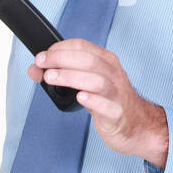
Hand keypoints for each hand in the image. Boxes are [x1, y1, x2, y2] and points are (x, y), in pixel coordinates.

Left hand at [28, 38, 168, 167]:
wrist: (137, 125)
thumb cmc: (110, 101)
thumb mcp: (86, 83)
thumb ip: (62, 74)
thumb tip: (35, 70)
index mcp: (106, 61)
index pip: (82, 46)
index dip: (59, 49)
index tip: (42, 57)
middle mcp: (113, 74)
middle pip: (88, 60)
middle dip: (61, 59)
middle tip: (42, 64)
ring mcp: (116, 94)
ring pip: (97, 80)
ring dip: (71, 77)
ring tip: (51, 78)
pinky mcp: (117, 113)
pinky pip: (107, 106)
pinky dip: (93, 100)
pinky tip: (80, 98)